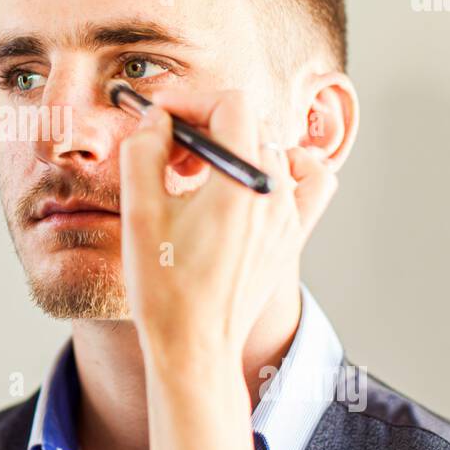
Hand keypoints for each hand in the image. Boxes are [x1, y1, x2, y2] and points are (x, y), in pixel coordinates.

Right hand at [118, 87, 336, 374]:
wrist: (195, 347)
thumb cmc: (165, 288)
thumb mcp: (139, 213)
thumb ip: (143, 151)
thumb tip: (154, 119)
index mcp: (242, 182)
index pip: (228, 104)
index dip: (189, 101)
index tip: (158, 118)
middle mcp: (276, 193)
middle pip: (247, 124)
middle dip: (201, 127)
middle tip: (165, 157)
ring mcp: (290, 215)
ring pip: (270, 148)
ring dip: (231, 148)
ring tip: (196, 178)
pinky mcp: (292, 235)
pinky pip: (311, 181)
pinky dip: (287, 168)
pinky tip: (251, 182)